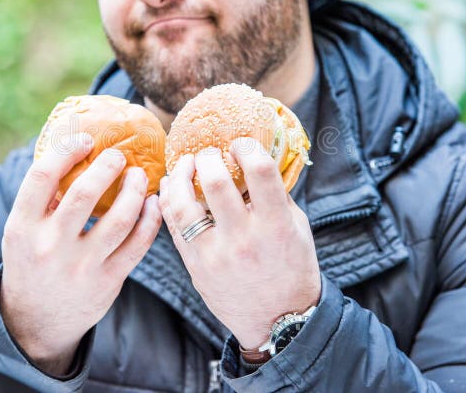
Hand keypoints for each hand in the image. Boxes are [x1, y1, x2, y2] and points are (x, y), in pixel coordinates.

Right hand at [0, 134, 161, 374]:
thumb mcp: (22, 232)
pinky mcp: (107, 281)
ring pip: (119, 219)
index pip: (42, 177)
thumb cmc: (33, 260)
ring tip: (140, 175)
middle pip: (84, 194)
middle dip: (107, 167)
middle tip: (118, 156)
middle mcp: (50, 246)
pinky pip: (137, 244)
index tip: (85, 140)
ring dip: (135, 191)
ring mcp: (80, 266)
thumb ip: (43, 199)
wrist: (36, 321)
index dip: (66, 151)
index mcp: (22, 227)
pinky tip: (153, 203)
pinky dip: (150, 220)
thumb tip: (76, 150)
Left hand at [159, 137, 320, 350]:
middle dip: (209, 158)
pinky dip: (169, 201)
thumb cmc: (292, 268)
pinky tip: (172, 186)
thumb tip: (254, 158)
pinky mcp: (195, 266)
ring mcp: (216, 255)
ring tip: (186, 164)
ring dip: (181, 176)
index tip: (241, 145)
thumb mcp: (296, 228)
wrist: (278, 322)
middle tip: (209, 153)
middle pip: (216, 182)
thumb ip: (276, 195)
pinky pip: (173, 227)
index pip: (260, 171)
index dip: (247, 148)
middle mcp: (245, 240)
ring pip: (183, 204)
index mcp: (276, 226)